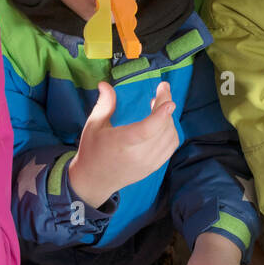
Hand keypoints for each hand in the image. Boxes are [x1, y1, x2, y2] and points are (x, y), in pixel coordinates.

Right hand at [67, 81, 178, 207]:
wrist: (94, 180)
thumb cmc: (92, 150)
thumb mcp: (93, 125)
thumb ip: (104, 104)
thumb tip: (105, 84)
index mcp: (121, 143)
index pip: (145, 130)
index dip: (159, 115)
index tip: (169, 100)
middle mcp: (138, 155)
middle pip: (162, 129)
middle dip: (166, 106)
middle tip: (162, 89)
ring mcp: (148, 163)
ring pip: (170, 137)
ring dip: (169, 118)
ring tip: (158, 105)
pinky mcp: (154, 167)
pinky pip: (171, 146)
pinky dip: (171, 130)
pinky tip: (162, 121)